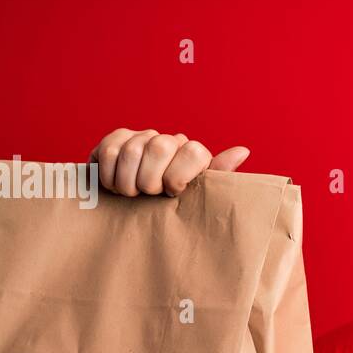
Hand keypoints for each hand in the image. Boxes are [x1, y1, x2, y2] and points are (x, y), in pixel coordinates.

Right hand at [88, 128, 248, 196]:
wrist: (134, 215)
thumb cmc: (171, 212)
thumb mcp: (197, 200)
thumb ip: (218, 177)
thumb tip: (243, 150)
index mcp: (193, 155)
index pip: (194, 151)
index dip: (178, 177)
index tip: (172, 193)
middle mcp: (169, 141)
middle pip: (160, 147)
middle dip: (150, 180)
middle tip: (148, 195)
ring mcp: (142, 137)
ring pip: (132, 150)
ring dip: (128, 181)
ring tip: (131, 194)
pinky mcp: (116, 139)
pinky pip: (109, 150)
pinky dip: (109, 174)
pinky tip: (114, 185)